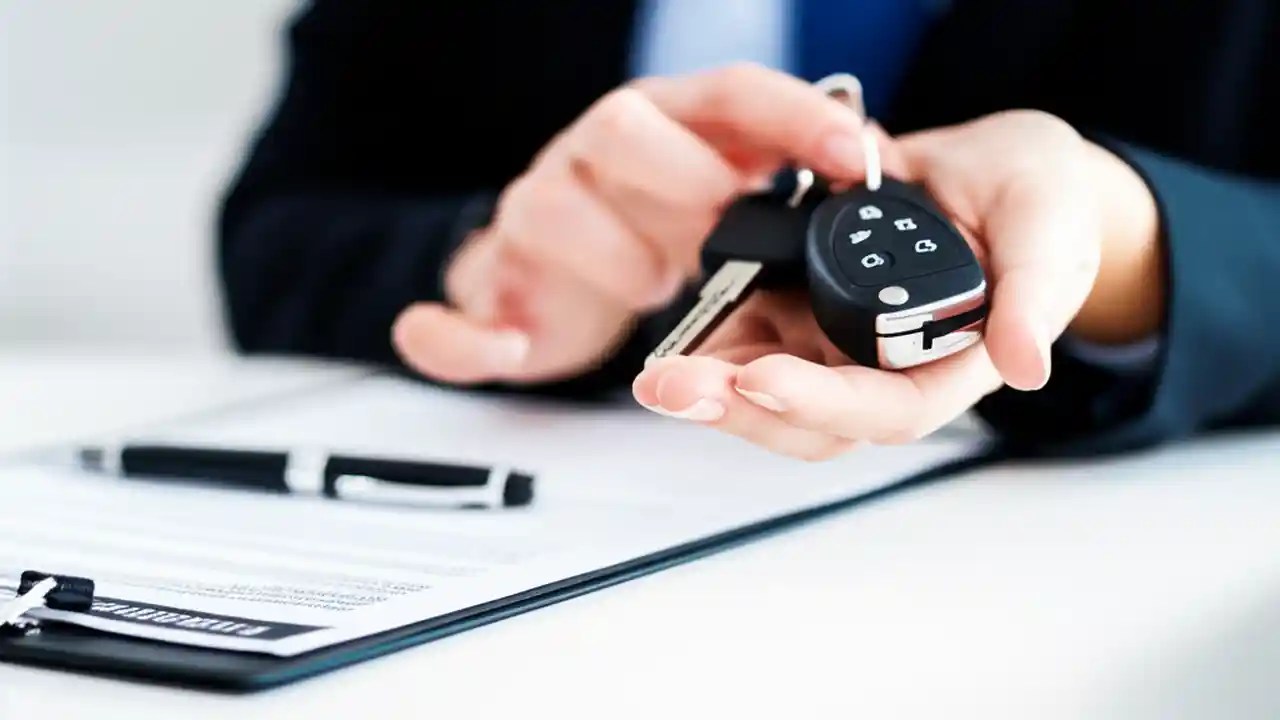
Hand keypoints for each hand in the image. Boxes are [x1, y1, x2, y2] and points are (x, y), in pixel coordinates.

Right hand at [391, 64, 872, 384]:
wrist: (546, 277)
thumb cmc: (650, 228)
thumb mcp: (725, 198)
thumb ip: (791, 179)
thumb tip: (879, 164)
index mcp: (666, 129)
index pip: (730, 95)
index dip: (793, 117)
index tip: (857, 155)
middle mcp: (594, 159)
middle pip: (622, 125)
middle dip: (682, 174)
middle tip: (725, 226)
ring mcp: (536, 218)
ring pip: (545, 209)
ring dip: (605, 254)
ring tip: (651, 291)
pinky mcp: (491, 288)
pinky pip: (455, 313)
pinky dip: (463, 336)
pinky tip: (507, 350)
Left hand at [632, 110, 1162, 459]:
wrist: (993, 171)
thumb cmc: (1034, 203)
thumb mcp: (1049, 229)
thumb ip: (1037, 293)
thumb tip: (1024, 365)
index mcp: (952, 364)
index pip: (888, 410)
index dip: (824, 401)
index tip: (763, 376)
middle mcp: (887, 371)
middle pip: (810, 419)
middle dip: (740, 409)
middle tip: (673, 388)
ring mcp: (840, 347)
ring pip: (768, 394)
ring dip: (710, 389)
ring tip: (656, 377)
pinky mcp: (804, 315)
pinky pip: (749, 344)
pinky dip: (710, 345)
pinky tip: (671, 343)